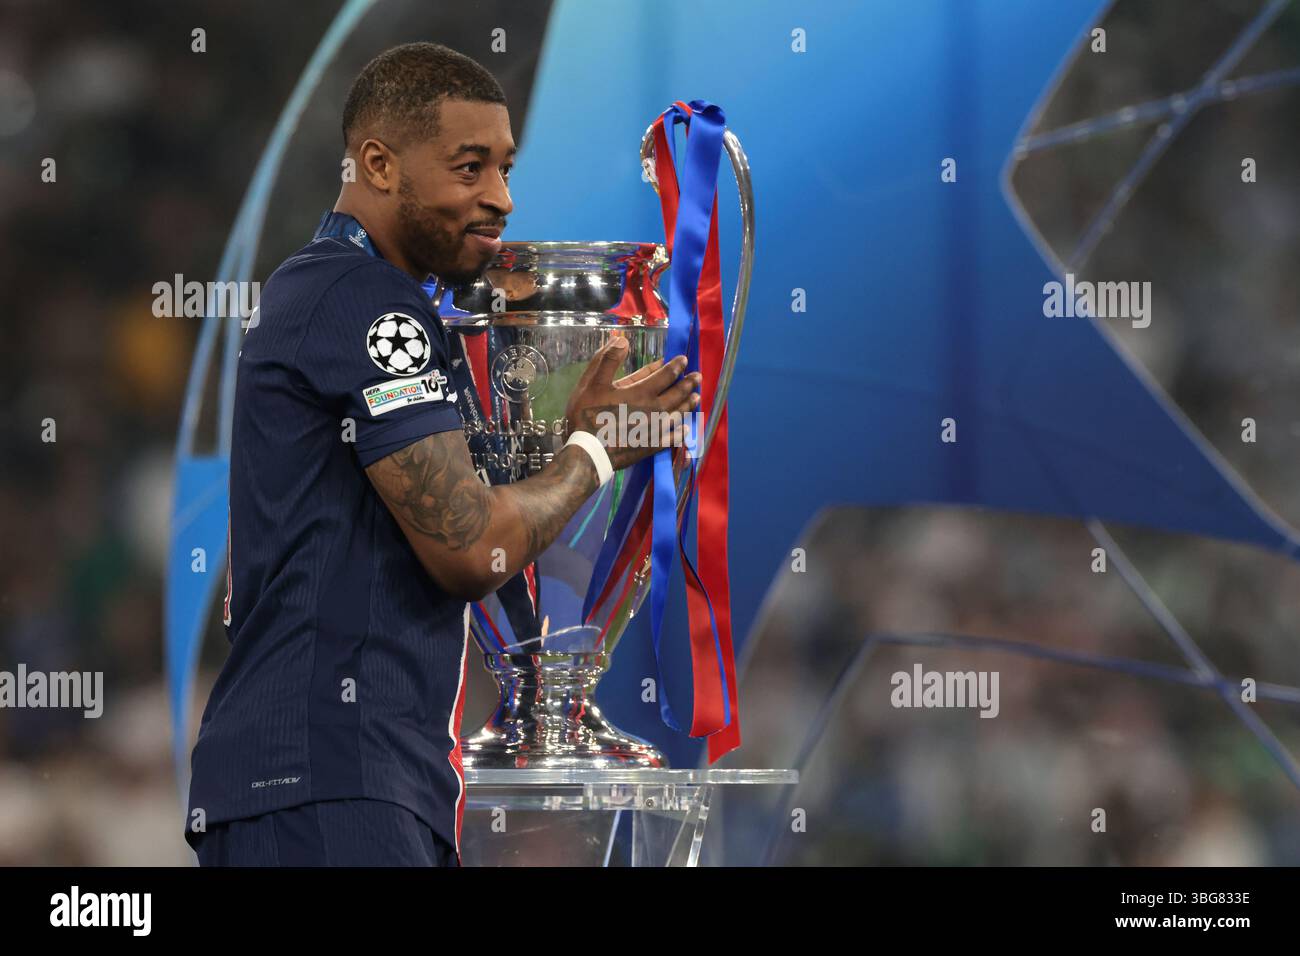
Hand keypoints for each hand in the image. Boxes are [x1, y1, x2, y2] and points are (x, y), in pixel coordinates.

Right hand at [563, 337, 701, 470]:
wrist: (588, 451)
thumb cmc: (588, 415)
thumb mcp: (592, 382)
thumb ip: (608, 360)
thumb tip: (622, 339)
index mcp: (641, 392)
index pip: (665, 375)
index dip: (676, 366)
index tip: (684, 360)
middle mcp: (653, 409)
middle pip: (676, 394)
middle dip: (688, 384)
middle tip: (698, 377)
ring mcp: (654, 429)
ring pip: (677, 414)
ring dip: (687, 405)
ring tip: (696, 398)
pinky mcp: (651, 446)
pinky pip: (671, 439)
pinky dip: (680, 433)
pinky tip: (685, 430)